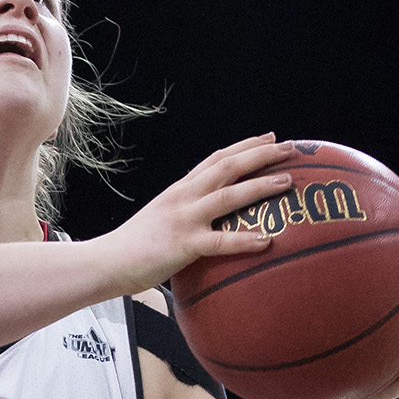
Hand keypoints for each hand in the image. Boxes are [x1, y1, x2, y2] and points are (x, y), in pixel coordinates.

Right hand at [101, 133, 298, 291]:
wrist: (106, 261)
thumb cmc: (135, 246)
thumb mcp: (161, 218)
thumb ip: (185, 212)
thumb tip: (211, 219)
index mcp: (180, 189)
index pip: (216, 159)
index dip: (245, 146)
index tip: (270, 138)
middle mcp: (184, 197)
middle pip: (228, 166)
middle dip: (261, 154)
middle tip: (291, 149)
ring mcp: (184, 218)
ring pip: (229, 195)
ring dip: (261, 186)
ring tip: (288, 181)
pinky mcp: (183, 244)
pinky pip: (221, 241)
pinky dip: (245, 240)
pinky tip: (267, 241)